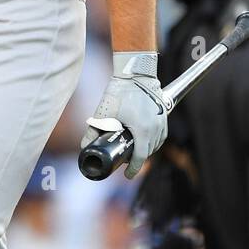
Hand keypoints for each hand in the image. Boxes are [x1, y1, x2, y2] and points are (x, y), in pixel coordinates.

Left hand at [81, 51, 167, 177]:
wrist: (136, 73)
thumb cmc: (120, 92)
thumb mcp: (103, 113)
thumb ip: (92, 131)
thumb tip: (84, 147)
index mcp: (142, 131)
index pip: (140, 157)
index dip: (133, 169)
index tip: (127, 175)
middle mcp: (155, 128)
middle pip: (148, 152)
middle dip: (138, 160)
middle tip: (126, 162)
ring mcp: (161, 121)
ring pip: (156, 144)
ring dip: (147, 150)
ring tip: (134, 152)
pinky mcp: (164, 115)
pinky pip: (161, 134)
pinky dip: (154, 141)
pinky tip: (146, 141)